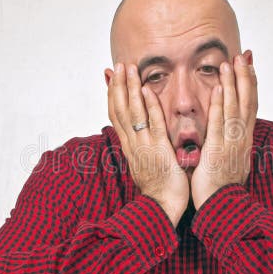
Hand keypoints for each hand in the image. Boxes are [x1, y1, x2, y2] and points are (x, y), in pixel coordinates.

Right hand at [107, 62, 189, 226]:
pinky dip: (149, 107)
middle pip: (119, 110)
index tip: (110, 76)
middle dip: (118, 86)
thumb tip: (138, 135)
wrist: (162, 208)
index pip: (116, 115)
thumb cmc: (159, 188)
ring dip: (129, 89)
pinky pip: (152, 124)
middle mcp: (132, 144)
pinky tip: (146, 91)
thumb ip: (142, 146)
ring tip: (129, 69)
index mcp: (130, 146)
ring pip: (132, 113)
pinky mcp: (158, 150)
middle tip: (118, 65)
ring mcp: (144, 146)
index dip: (112, 94)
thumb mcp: (145, 163)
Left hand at [191, 50, 256, 208]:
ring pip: (233, 108)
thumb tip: (232, 132)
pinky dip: (218, 105)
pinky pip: (218, 124)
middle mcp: (241, 138)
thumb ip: (230, 143)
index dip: (251, 85)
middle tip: (244, 55)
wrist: (223, 207)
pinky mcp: (217, 150)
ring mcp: (230, 143)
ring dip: (232, 84)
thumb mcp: (230, 159)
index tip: (250, 66)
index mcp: (243, 139)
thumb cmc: (222, 186)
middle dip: (245, 77)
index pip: (250, 106)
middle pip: (246, 101)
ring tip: (230, 63)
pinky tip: (217, 89)